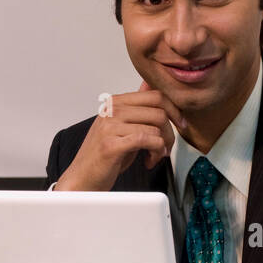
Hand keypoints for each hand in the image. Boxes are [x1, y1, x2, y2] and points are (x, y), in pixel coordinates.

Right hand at [54, 80, 187, 190]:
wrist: (83, 178)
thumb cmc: (102, 156)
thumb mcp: (122, 126)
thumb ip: (136, 107)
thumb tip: (148, 84)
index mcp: (115, 102)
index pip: (154, 95)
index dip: (173, 110)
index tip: (179, 124)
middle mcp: (112, 111)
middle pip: (158, 110)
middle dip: (170, 131)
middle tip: (167, 146)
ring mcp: (110, 126)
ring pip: (155, 128)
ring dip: (162, 146)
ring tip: (154, 157)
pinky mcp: (112, 144)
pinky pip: (146, 140)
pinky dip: (155, 152)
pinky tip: (149, 161)